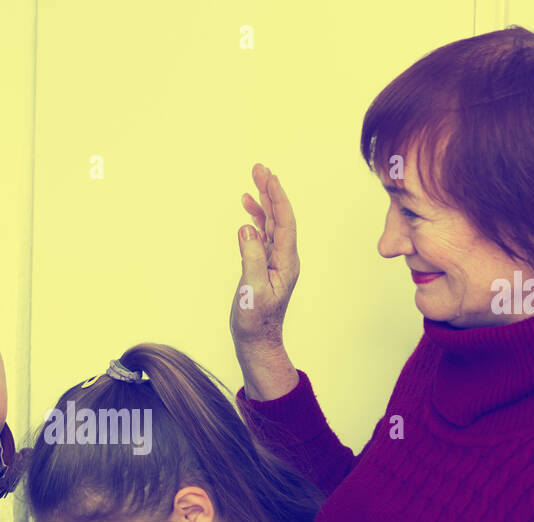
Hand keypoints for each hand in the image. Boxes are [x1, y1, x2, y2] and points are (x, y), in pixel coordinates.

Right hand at [230, 164, 299, 351]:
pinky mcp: (265, 265)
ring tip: (253, 181)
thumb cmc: (255, 321)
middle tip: (260, 168)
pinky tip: (248, 209)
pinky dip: (256, 219)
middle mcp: (284, 258)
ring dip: (263, 202)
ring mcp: (275, 261)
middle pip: (280, 218)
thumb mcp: (252, 290)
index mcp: (286, 262)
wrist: (257, 340)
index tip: (269, 178)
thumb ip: (251, 258)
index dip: (278, 199)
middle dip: (271, 192)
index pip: (285, 223)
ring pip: (272, 224)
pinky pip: (263, 235)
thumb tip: (247, 227)